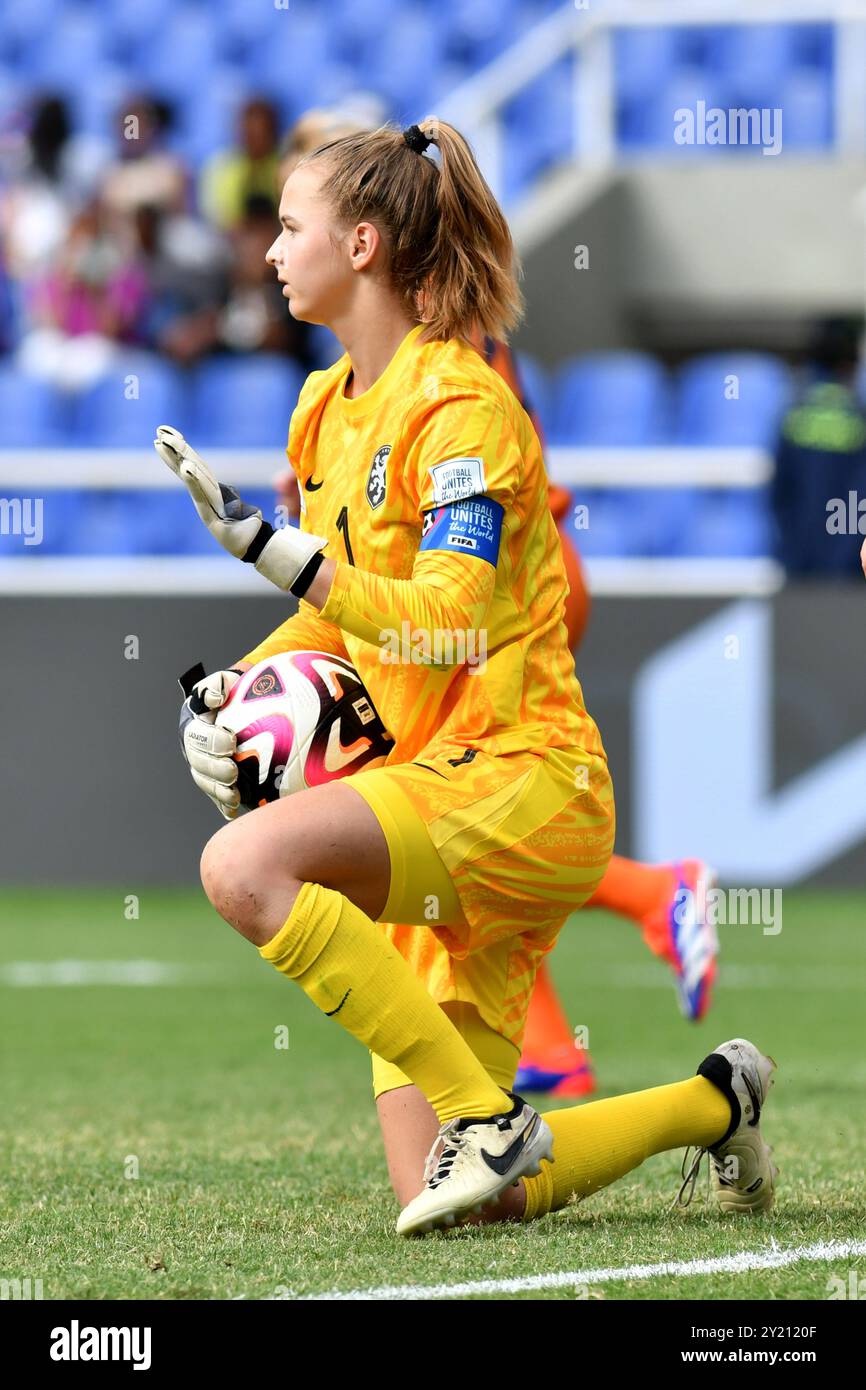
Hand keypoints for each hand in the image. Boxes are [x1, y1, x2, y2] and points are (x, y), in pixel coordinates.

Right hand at [155, 426, 326, 590]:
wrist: (254, 546)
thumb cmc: (250, 527)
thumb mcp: (244, 507)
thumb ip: (234, 498)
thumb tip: (238, 491)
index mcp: (211, 493)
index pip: (196, 467)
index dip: (182, 452)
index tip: (168, 434)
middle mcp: (205, 498)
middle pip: (188, 469)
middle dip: (173, 452)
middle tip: (158, 435)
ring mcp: (206, 505)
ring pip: (192, 477)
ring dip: (178, 460)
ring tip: (163, 444)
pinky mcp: (210, 515)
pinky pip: (203, 493)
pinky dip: (194, 480)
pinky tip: (185, 468)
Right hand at [179, 668, 242, 818]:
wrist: (241, 706)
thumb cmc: (235, 692)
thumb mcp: (228, 681)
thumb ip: (219, 683)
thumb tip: (216, 696)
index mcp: (194, 722)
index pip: (198, 733)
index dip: (211, 740)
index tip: (231, 741)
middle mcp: (194, 745)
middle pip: (198, 761)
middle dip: (214, 768)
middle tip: (233, 771)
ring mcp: (202, 764)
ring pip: (204, 781)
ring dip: (218, 790)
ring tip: (234, 794)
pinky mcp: (214, 780)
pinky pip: (216, 796)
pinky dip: (223, 805)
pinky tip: (234, 811)